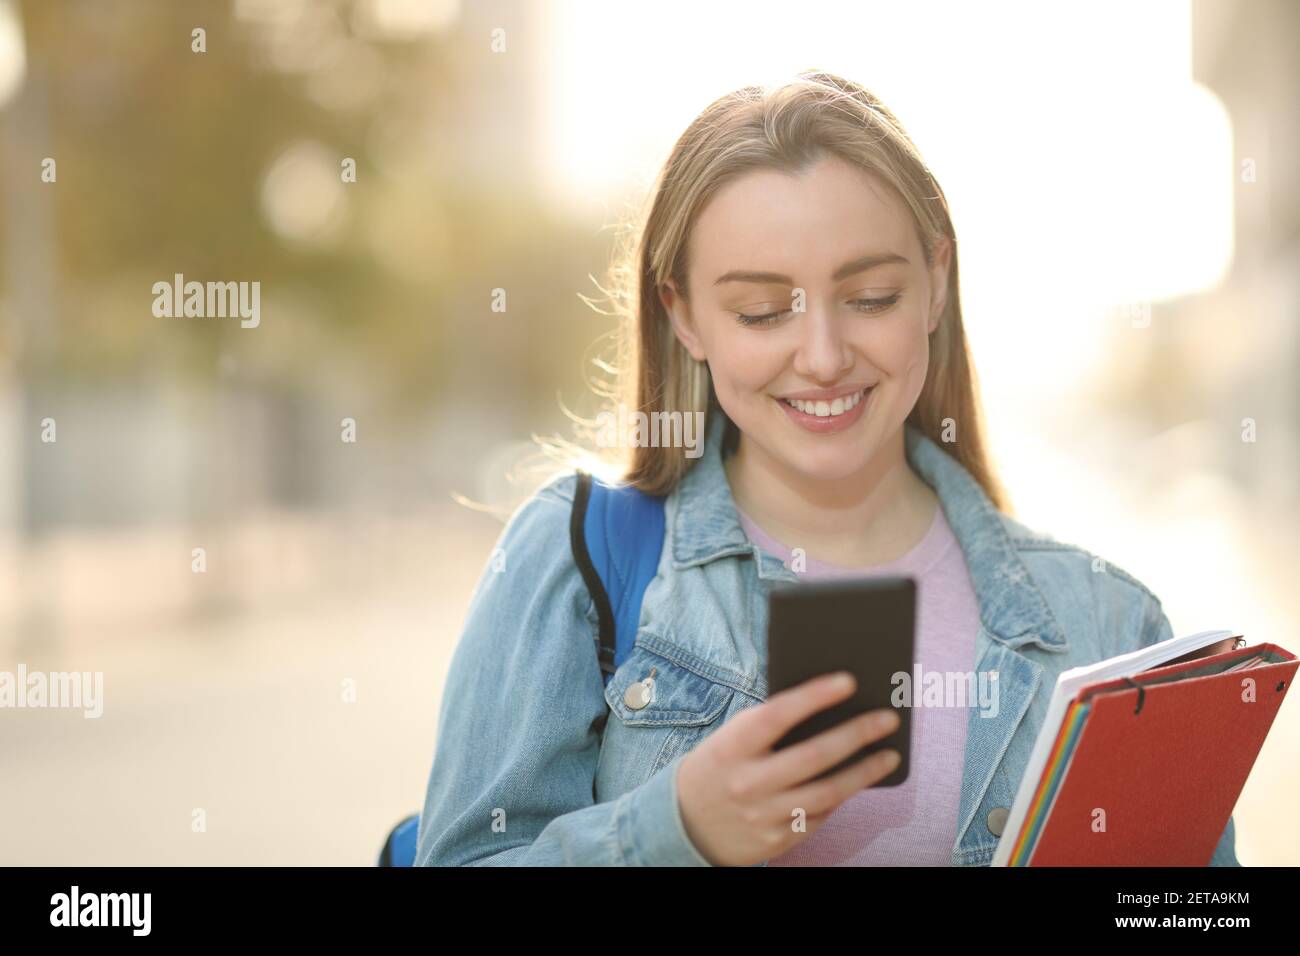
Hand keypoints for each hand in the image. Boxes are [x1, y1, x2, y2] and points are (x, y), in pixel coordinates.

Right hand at [676, 671, 900, 866]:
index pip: (777, 715)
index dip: (814, 696)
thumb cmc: (720, 766)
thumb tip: (828, 706)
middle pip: (814, 755)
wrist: (685, 824)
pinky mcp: (776, 841)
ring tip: (889, 755)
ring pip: (828, 792)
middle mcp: (747, 782)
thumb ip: (769, 725)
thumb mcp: (731, 740)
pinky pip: (819, 816)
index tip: (849, 680)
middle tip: (887, 719)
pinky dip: (842, 797)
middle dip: (857, 733)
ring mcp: (763, 816)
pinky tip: (859, 780)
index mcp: (731, 747)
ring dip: (865, 771)